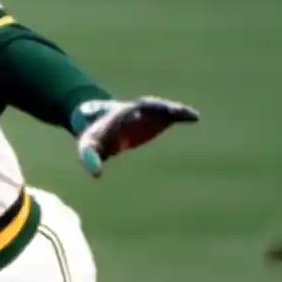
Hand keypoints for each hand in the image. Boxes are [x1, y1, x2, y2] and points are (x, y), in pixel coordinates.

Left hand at [72, 97, 199, 177]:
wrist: (97, 123)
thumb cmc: (93, 136)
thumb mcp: (87, 147)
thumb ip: (90, 159)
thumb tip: (96, 174)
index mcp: (122, 114)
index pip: (135, 110)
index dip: (145, 111)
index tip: (155, 113)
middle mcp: (137, 110)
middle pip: (153, 106)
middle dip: (164, 109)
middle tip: (178, 112)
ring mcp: (147, 113)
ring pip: (164, 109)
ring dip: (176, 111)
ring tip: (191, 115)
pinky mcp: (154, 119)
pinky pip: (169, 115)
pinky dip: (180, 115)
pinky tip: (194, 117)